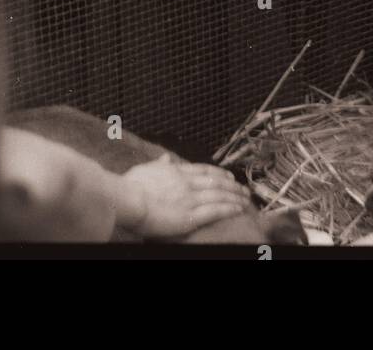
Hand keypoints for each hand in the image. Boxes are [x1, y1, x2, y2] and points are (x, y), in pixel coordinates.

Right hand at [121, 154, 250, 237]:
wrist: (127, 198)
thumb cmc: (129, 186)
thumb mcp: (144, 169)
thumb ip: (158, 164)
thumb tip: (166, 157)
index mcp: (175, 171)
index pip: (203, 170)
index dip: (218, 172)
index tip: (228, 175)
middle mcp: (186, 182)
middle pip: (215, 181)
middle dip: (232, 185)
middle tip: (243, 188)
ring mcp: (190, 197)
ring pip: (219, 194)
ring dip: (234, 196)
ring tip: (245, 199)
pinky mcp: (190, 215)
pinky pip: (215, 210)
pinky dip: (229, 209)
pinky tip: (238, 209)